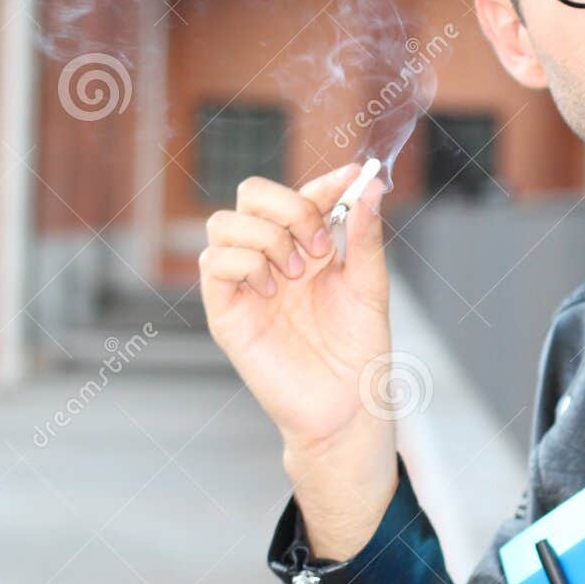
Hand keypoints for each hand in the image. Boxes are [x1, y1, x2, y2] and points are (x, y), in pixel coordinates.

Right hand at [199, 162, 396, 556]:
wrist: (347, 405)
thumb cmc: (359, 351)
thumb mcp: (371, 285)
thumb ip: (365, 235)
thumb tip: (370, 185)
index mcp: (308, 247)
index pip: (302, 194)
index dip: (325, 181)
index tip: (353, 178)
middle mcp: (273, 258)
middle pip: (250, 194)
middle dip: (288, 206)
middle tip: (319, 245)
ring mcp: (246, 283)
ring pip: (224, 222)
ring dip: (267, 236)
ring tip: (296, 273)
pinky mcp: (226, 312)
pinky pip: (213, 264)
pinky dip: (245, 264)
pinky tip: (274, 292)